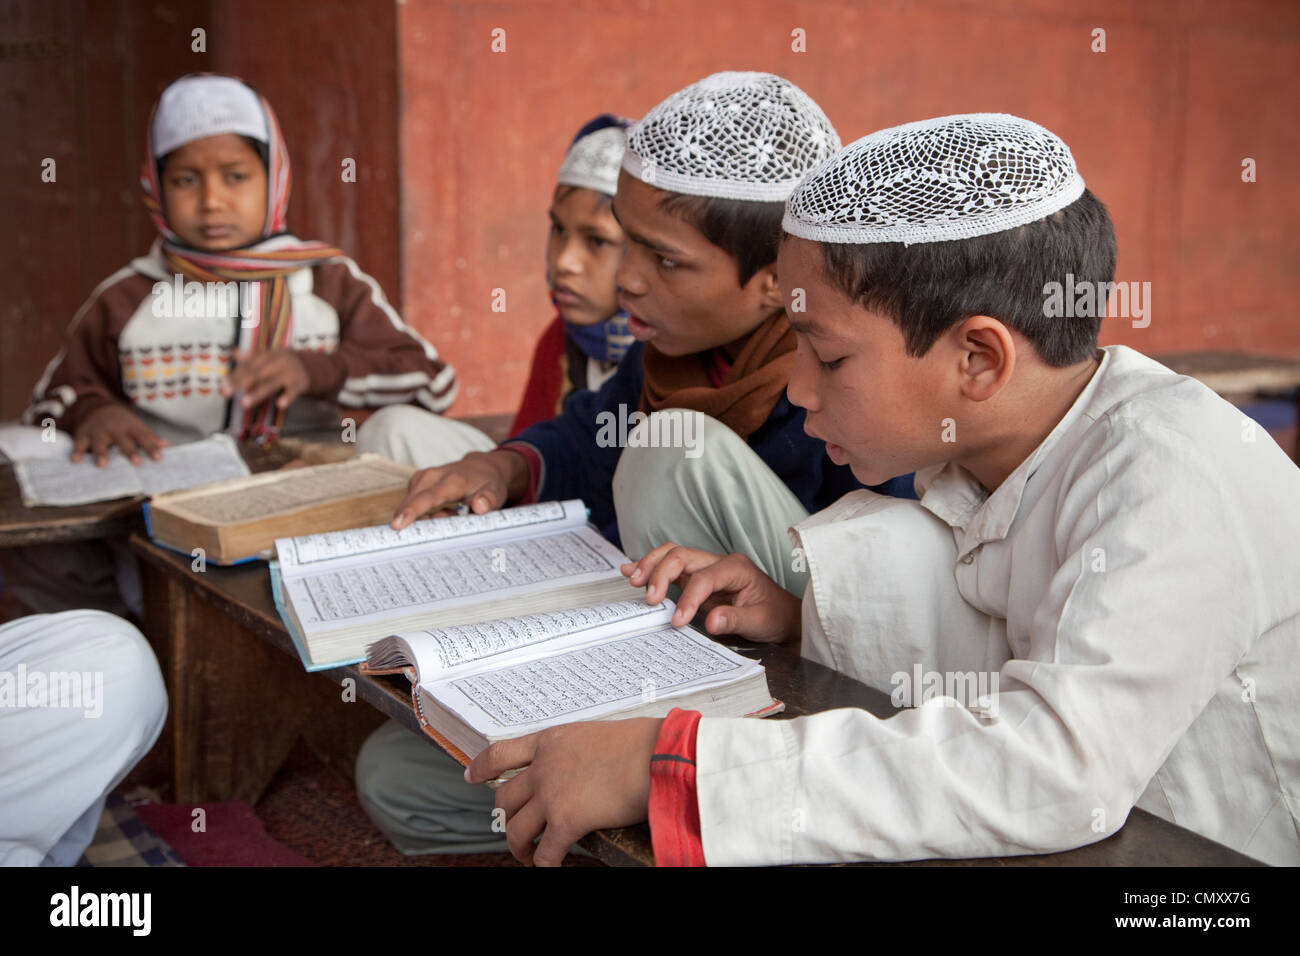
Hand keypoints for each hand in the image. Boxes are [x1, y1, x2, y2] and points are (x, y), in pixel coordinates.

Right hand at [72, 403, 167, 465]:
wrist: (97, 406)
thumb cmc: (121, 422)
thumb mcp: (135, 426)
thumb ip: (149, 436)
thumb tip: (166, 445)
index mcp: (130, 427)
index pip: (143, 437)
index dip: (151, 447)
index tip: (159, 458)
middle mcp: (115, 429)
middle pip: (123, 440)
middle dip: (130, 451)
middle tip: (137, 462)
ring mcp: (98, 431)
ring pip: (99, 443)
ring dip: (101, 453)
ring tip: (103, 465)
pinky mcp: (83, 434)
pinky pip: (79, 443)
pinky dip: (77, 451)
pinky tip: (75, 460)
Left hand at [219, 350, 309, 411]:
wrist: (310, 366)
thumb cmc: (283, 364)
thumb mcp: (269, 357)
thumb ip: (252, 358)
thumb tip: (234, 354)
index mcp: (268, 355)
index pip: (248, 365)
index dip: (234, 375)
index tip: (222, 385)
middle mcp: (277, 362)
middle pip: (257, 373)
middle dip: (240, 383)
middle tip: (226, 392)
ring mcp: (289, 373)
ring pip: (271, 383)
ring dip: (258, 393)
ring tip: (244, 403)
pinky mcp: (299, 384)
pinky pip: (292, 392)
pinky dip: (287, 398)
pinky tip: (280, 405)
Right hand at [391, 450, 527, 528]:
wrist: (483, 467)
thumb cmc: (488, 483)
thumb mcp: (496, 493)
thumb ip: (489, 501)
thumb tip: (479, 507)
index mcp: (452, 480)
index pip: (428, 498)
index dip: (412, 511)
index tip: (397, 525)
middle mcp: (433, 476)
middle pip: (412, 501)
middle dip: (416, 520)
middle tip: (443, 524)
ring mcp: (423, 477)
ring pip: (411, 503)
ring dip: (424, 516)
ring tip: (452, 513)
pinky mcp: (418, 480)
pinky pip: (413, 501)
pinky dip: (423, 511)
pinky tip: (443, 510)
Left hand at [466, 718, 661, 865]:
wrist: (658, 755)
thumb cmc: (641, 744)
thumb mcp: (596, 736)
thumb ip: (575, 754)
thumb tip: (578, 773)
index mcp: (550, 741)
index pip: (500, 753)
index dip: (481, 768)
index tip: (472, 777)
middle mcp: (544, 766)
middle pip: (504, 798)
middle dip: (505, 818)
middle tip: (513, 829)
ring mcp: (551, 794)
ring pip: (516, 829)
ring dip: (520, 847)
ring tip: (529, 856)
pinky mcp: (566, 821)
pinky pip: (545, 853)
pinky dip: (545, 865)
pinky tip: (551, 868)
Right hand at [622, 543, 800, 643]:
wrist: (781, 616)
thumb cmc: (773, 616)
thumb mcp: (760, 621)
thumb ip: (735, 619)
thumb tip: (711, 621)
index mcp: (736, 568)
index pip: (704, 578)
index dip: (688, 598)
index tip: (678, 621)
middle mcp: (718, 563)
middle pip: (682, 556)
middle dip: (661, 573)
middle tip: (649, 599)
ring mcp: (706, 568)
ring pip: (672, 555)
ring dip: (651, 565)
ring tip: (633, 580)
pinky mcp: (696, 578)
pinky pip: (670, 568)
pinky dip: (651, 568)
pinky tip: (633, 572)